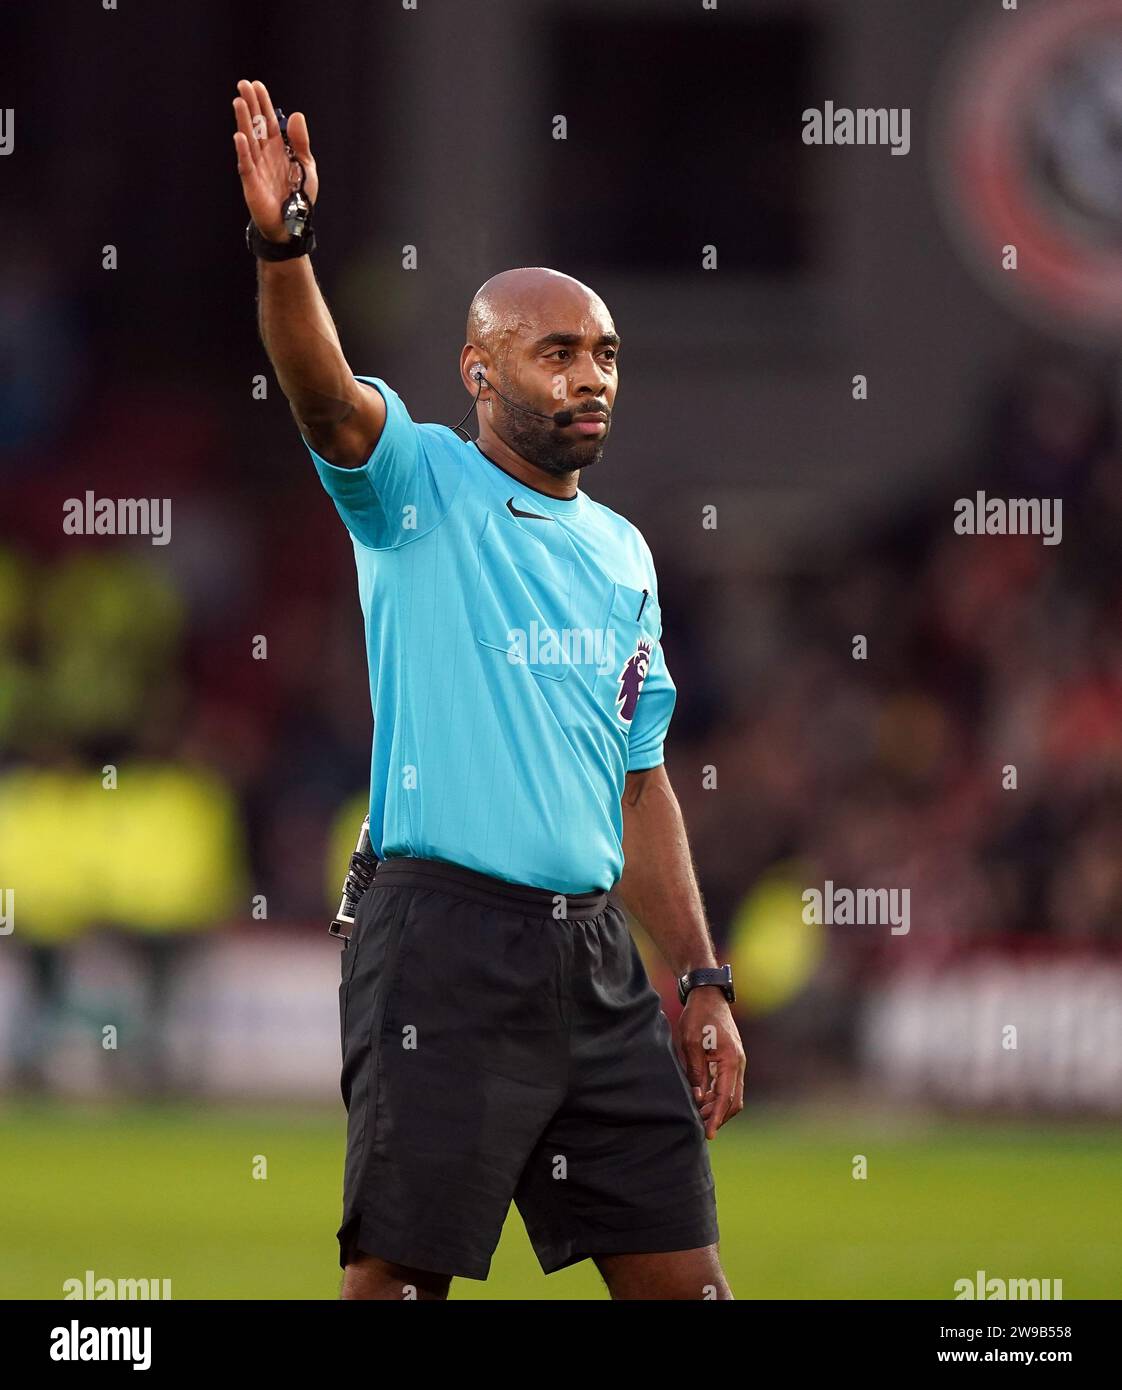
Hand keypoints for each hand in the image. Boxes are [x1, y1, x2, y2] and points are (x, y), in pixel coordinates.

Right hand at [232, 78, 317, 242]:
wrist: (292, 224)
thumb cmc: (298, 196)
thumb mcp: (306, 165)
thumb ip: (301, 141)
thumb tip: (297, 115)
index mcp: (278, 148)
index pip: (268, 121)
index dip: (262, 103)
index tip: (256, 85)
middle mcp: (264, 154)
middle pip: (255, 125)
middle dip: (250, 105)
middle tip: (243, 84)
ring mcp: (256, 167)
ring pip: (248, 139)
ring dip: (243, 121)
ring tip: (239, 102)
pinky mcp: (251, 182)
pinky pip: (246, 164)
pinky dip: (243, 150)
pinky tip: (240, 136)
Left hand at [674, 988, 745, 1139]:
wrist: (708, 995)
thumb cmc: (698, 1016)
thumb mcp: (691, 1043)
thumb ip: (696, 1072)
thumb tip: (699, 1098)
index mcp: (731, 1060)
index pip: (726, 1097)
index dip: (717, 1117)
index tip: (708, 1134)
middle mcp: (739, 1063)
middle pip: (734, 1100)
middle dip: (719, 1116)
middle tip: (699, 1126)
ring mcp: (737, 1061)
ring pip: (732, 1094)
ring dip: (718, 1106)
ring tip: (699, 1115)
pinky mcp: (732, 1059)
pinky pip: (729, 1084)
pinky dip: (718, 1095)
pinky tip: (704, 1100)